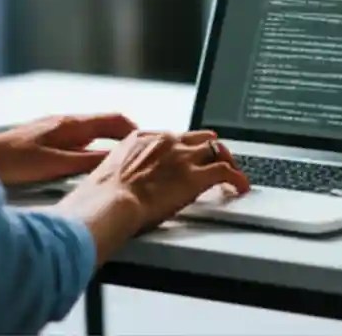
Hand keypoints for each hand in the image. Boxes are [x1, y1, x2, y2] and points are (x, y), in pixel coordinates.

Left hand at [0, 113, 136, 186]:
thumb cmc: (13, 161)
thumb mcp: (55, 164)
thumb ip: (87, 161)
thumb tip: (118, 159)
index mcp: (72, 124)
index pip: (115, 120)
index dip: (136, 131)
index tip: (151, 145)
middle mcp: (67, 123)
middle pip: (106, 125)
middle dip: (127, 138)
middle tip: (143, 156)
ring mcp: (56, 131)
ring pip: (93, 134)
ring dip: (110, 145)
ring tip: (123, 164)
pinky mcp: (47, 141)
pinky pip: (80, 142)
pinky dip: (94, 151)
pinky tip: (92, 167)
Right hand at [54, 130, 249, 262]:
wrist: (108, 204)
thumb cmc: (101, 197)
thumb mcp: (108, 173)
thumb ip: (121, 171)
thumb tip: (119, 185)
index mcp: (142, 138)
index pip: (173, 137)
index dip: (184, 148)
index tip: (188, 156)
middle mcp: (166, 141)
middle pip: (199, 137)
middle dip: (210, 149)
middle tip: (217, 160)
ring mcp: (183, 157)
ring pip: (217, 149)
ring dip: (227, 161)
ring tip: (233, 173)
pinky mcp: (196, 177)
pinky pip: (226, 172)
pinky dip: (238, 179)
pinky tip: (240, 187)